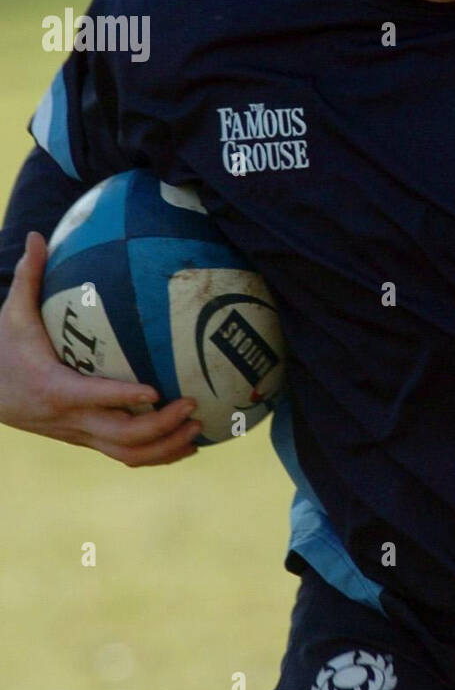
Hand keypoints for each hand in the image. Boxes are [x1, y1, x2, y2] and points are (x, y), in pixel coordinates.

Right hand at [0, 231, 201, 464]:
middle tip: (193, 404)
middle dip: (160, 427)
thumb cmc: (2, 348)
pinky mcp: (86, 439)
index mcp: (54, 388)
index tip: (156, 390)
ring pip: (126, 454)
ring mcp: (79, 434)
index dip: (124, 398)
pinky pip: (124, 455)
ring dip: (165, 448)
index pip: (93, 397)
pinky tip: (187, 444)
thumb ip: (29, 277)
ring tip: (199, 430)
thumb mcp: (11, 314)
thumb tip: (37, 234)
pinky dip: (157, 455)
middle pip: (120, 436)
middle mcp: (69, 418)